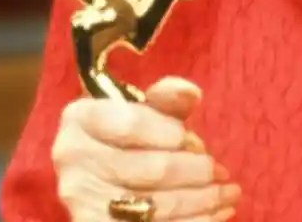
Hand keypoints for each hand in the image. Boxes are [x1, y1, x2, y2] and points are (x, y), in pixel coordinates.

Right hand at [53, 77, 239, 220]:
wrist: (99, 175)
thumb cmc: (130, 137)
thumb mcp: (146, 109)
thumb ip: (167, 97)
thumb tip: (191, 92)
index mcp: (82, 118)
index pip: (134, 124)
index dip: (172, 133)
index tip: (195, 141)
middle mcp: (72, 159)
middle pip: (151, 169)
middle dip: (196, 171)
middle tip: (221, 171)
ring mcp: (81, 199)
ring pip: (156, 205)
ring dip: (203, 200)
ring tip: (229, 193)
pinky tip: (216, 213)